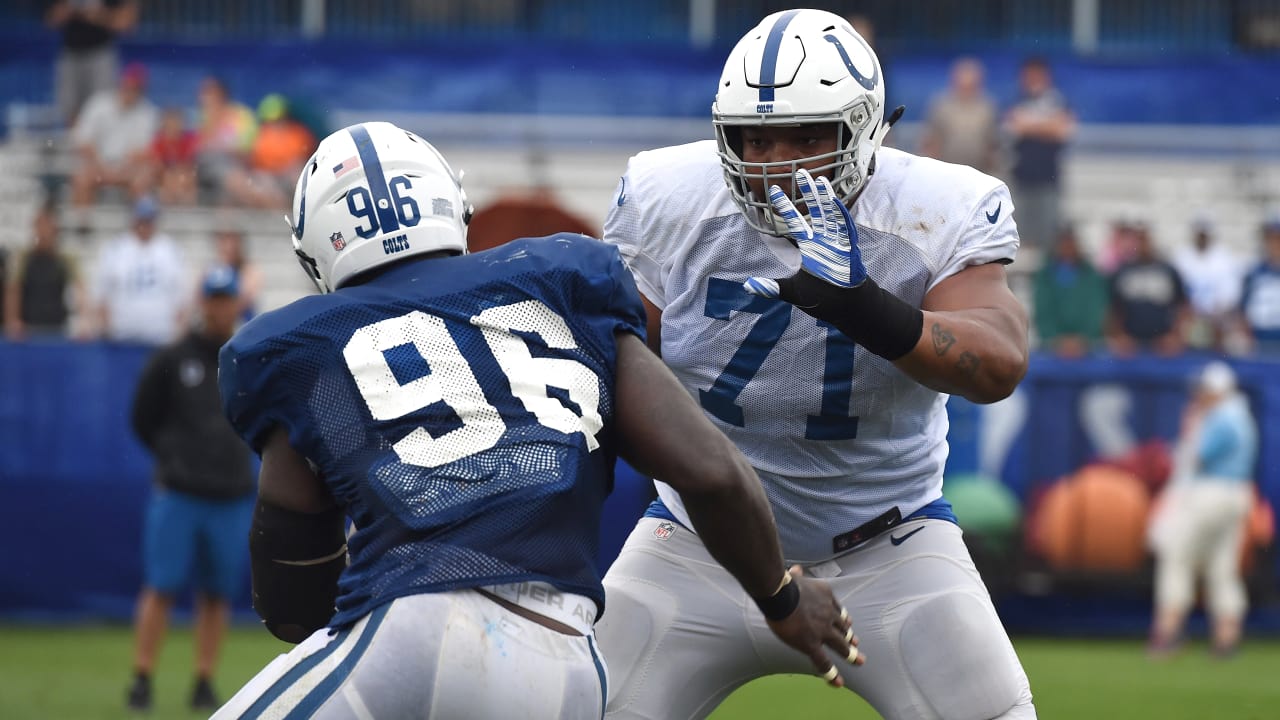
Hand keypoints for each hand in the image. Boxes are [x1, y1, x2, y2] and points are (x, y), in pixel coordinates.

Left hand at [744, 169, 866, 299]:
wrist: (843, 308)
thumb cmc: (821, 297)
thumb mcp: (792, 292)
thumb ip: (771, 288)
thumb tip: (747, 286)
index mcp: (810, 246)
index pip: (794, 221)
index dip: (785, 206)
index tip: (775, 190)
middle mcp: (823, 240)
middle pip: (816, 211)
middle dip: (809, 193)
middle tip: (801, 171)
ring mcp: (838, 243)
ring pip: (831, 215)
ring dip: (827, 199)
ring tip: (821, 180)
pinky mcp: (849, 250)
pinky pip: (846, 230)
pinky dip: (841, 217)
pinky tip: (836, 202)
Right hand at [764, 565, 863, 687]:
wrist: (780, 594)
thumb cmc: (783, 584)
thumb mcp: (795, 577)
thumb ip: (797, 576)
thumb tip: (794, 569)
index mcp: (825, 596)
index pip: (837, 609)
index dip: (842, 617)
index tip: (846, 622)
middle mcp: (828, 613)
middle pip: (843, 626)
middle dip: (850, 635)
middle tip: (856, 642)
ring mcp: (822, 630)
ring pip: (841, 644)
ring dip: (851, 653)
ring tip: (859, 660)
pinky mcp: (812, 643)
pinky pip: (824, 661)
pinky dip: (832, 673)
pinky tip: (838, 682)